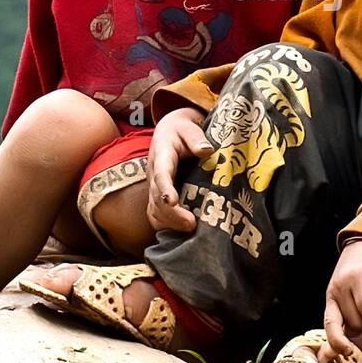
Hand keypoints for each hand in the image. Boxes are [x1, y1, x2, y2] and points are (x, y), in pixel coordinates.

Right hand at [147, 107, 214, 232]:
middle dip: (172, 214)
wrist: (168, 132)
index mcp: (162, 156)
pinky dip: (165, 226)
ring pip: (154, 209)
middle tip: (192, 224)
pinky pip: (155, 214)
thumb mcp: (189, 128)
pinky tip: (180, 234)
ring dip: (169, 223)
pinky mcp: (157, 195)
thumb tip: (207, 150)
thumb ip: (196, 138)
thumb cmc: (182, 130)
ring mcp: (154, 187)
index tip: (172, 201)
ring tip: (190, 231)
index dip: (165, 189)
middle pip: (157, 198)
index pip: (161, 174)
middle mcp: (154, 174)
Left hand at [323, 238, 361, 358]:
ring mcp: (357, 276)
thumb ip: (339, 327)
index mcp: (332, 296)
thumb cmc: (355, 279)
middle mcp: (342, 286)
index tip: (348, 352)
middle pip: (356, 320)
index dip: (336, 340)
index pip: (330, 322)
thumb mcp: (342, 300)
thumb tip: (326, 359)